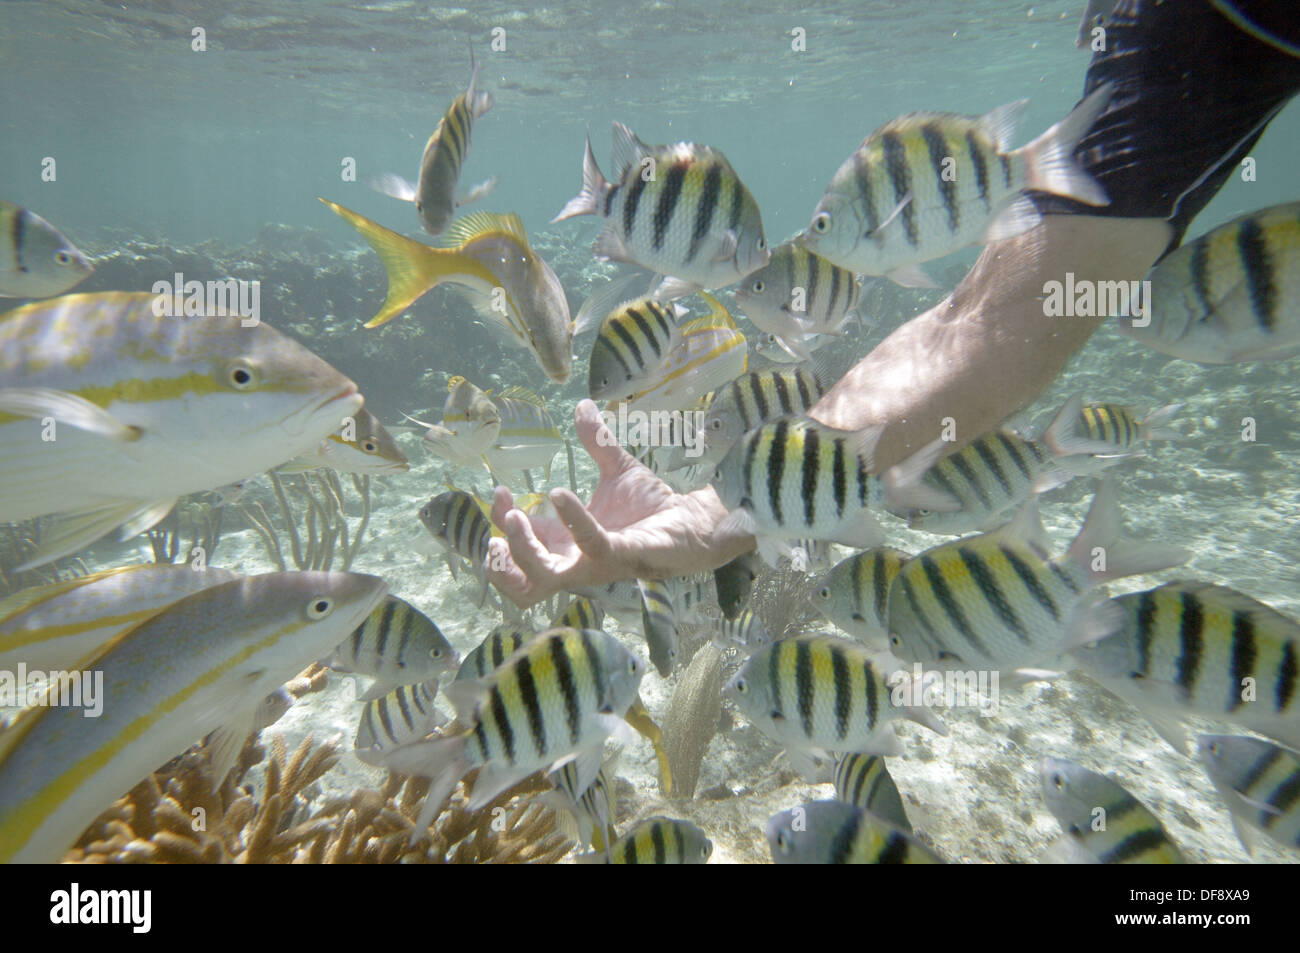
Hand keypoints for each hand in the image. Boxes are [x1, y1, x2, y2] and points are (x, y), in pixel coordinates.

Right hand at [486, 399, 752, 607]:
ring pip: (542, 579)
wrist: (693, 521)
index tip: (499, 489)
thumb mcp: (617, 468)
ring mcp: (596, 564)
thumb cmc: (651, 505)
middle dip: (499, 556)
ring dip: (522, 551)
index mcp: (564, 544)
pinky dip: (572, 521)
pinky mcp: (622, 555)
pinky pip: (590, 546)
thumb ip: (597, 441)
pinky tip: (558, 493)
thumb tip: (583, 403)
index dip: (500, 522)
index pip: (517, 547)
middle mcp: (574, 562)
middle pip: (519, 581)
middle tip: (505, 514)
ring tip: (516, 517)